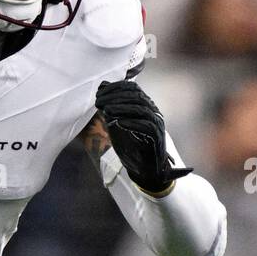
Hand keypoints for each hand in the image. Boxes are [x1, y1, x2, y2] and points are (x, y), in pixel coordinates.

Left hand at [95, 79, 191, 193]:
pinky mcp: (157, 136)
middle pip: (136, 96)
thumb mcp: (116, 123)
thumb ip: (111, 107)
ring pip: (142, 109)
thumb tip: (101, 88)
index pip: (133, 88)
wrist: (144, 168)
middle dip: (115, 97)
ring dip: (122, 108)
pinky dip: (132, 122)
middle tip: (99, 101)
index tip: (99, 92)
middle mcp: (153, 111)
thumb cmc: (130, 145)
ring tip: (106, 110)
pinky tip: (118, 122)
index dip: (115, 87)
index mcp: (145, 105)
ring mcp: (157, 123)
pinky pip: (147, 126)